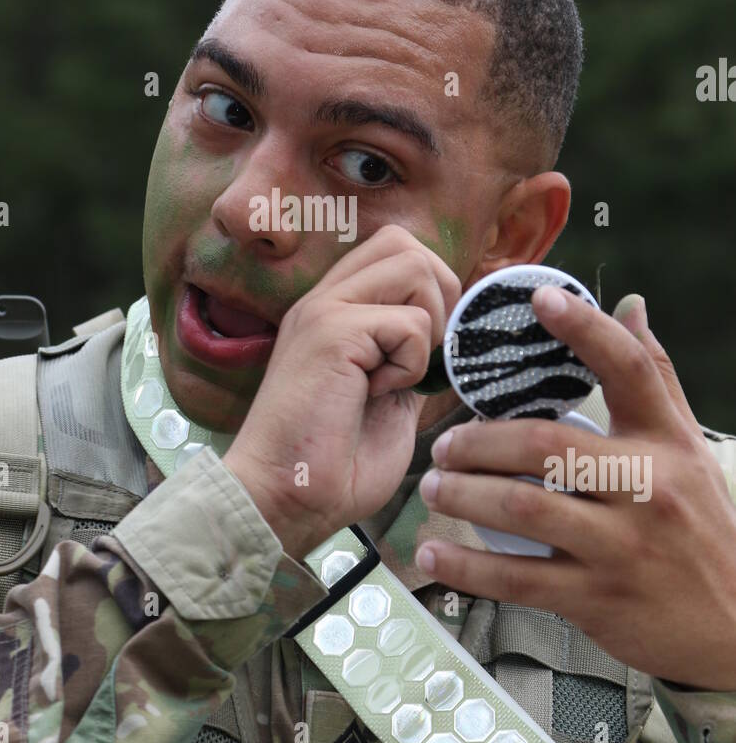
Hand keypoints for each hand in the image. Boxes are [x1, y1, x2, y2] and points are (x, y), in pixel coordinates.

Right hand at [224, 225, 459, 561]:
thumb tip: (455, 338)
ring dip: (427, 327)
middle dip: (439, 296)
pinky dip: (411, 365)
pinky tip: (376, 393)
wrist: (287, 499)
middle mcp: (325, 298)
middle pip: (406, 243)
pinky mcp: (331, 332)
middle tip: (421, 356)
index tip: (428, 350)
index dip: (432, 289)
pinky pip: (409, 324)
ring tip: (397, 374)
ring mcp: (325, 310)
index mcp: (335, 309)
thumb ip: (411, 358)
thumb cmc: (334, 463)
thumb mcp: (391, 398)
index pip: (396, 249)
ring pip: (415, 268)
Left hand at [417, 288, 735, 689]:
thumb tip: (631, 306)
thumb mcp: (691, 452)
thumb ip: (656, 381)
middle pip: (545, 445)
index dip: (585, 328)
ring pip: (522, 508)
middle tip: (445, 446)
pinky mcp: (596, 599)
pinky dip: (465, 565)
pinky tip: (432, 552)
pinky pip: (516, 579)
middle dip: (479, 441)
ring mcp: (621, 546)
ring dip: (463, 493)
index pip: (630, 370)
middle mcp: (648, 488)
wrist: (733, 629)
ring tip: (433, 487)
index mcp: (668, 444)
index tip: (540, 299)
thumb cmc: (702, 532)